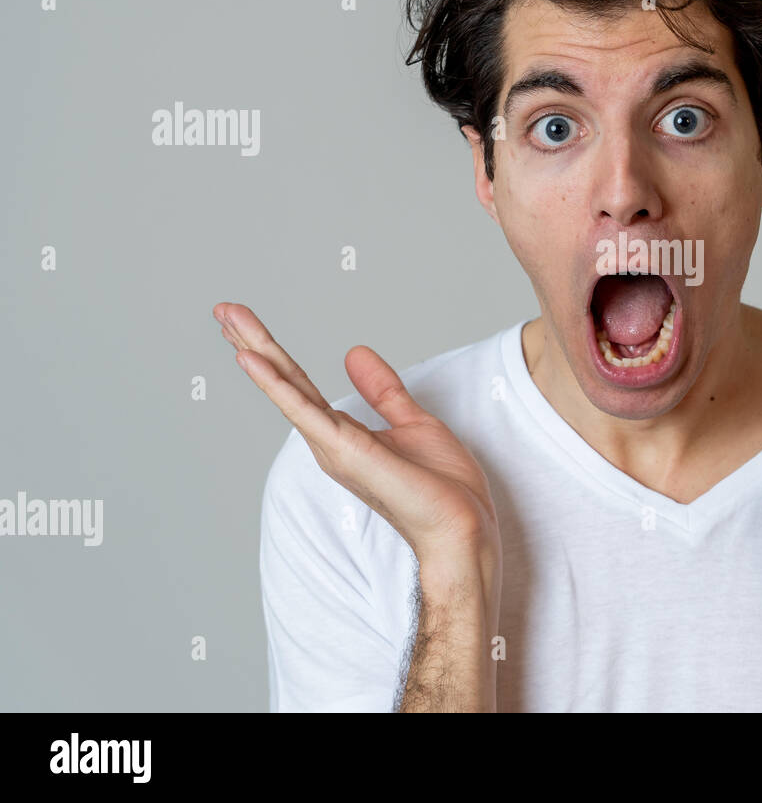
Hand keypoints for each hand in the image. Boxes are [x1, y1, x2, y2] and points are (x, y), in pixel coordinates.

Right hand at [213, 302, 501, 578]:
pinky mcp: (345, 451)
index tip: (247, 325)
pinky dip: (277, 385)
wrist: (461, 529)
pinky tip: (252, 361)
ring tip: (228, 319)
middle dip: (253, 343)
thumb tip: (354, 353)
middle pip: (285, 382)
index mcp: (344, 434)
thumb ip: (382, 391)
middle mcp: (329, 441)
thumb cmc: (442, 490)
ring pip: (287, 389)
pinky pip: (304, 411)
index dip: (275, 353)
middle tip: (222, 308)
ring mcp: (333, 447)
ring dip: (257, 352)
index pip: (300, 384)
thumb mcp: (413, 423)